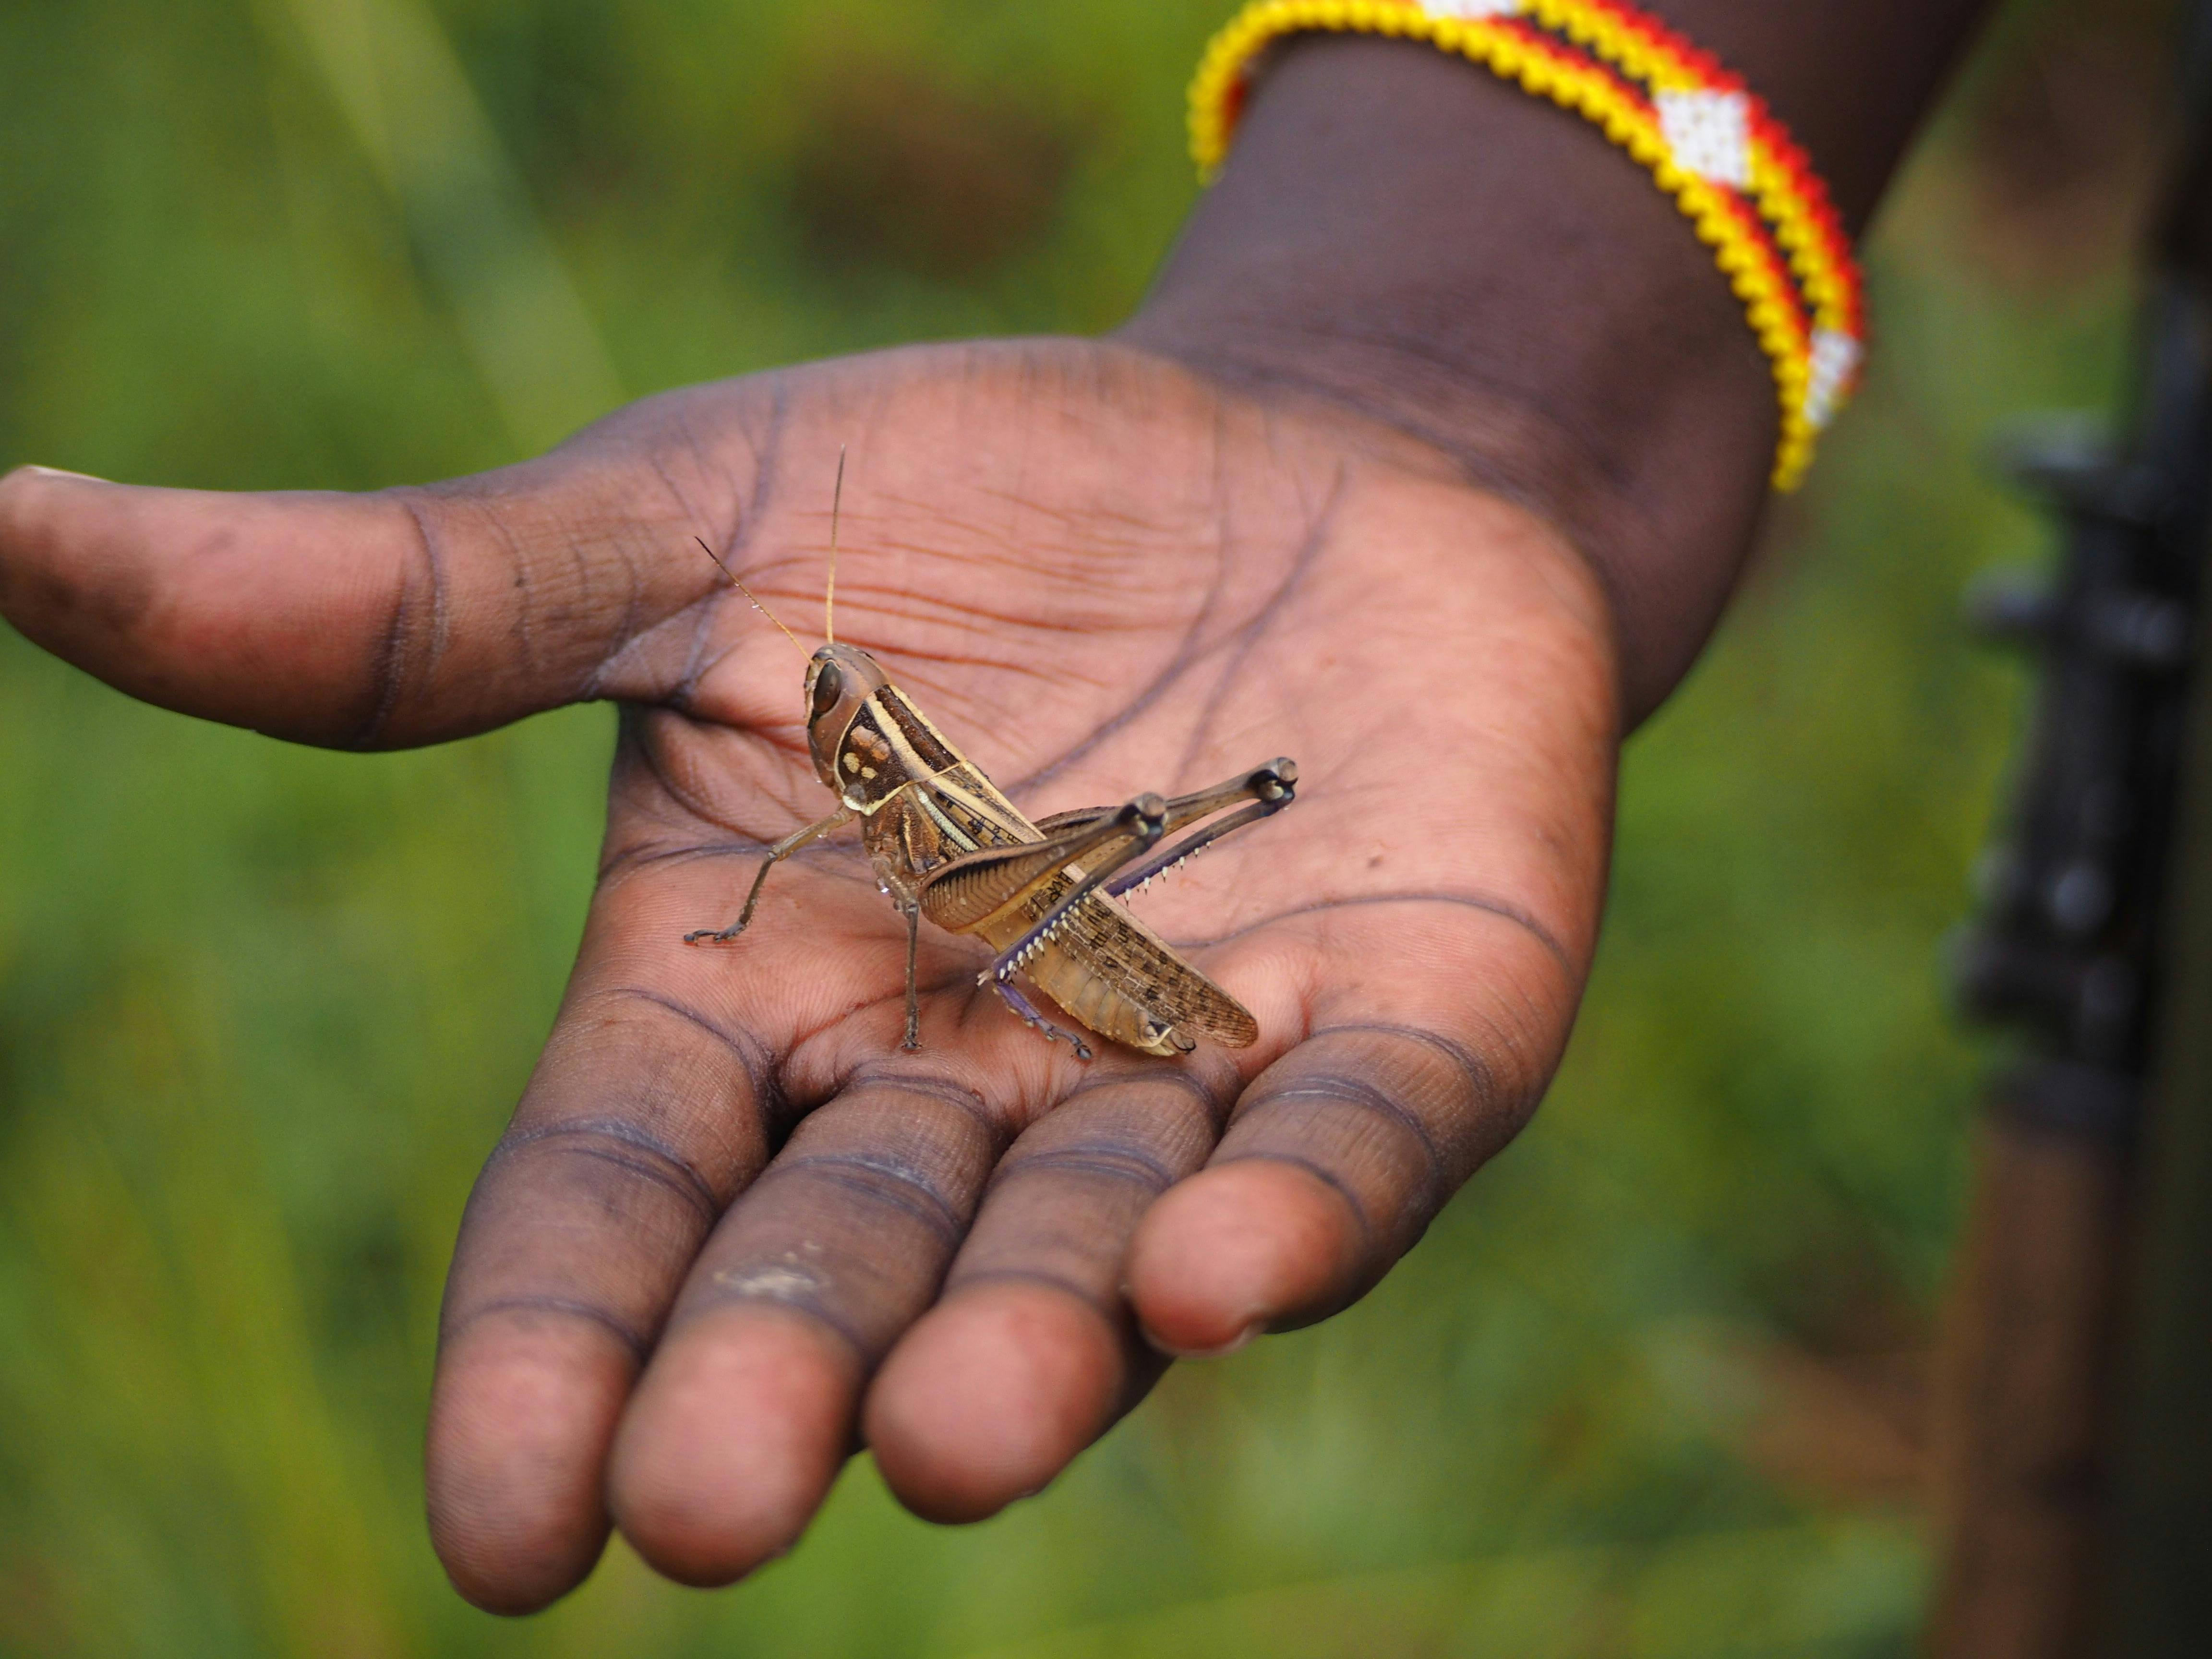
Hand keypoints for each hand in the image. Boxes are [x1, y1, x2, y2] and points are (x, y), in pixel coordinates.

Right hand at [0, 338, 1615, 1609]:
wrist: (1298, 453)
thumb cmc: (980, 496)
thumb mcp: (691, 527)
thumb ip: (421, 602)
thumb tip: (7, 530)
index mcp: (761, 989)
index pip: (620, 1199)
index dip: (552, 1353)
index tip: (503, 1531)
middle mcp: (957, 1078)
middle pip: (841, 1261)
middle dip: (777, 1377)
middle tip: (707, 1501)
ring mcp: (1186, 1074)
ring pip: (1085, 1257)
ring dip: (1031, 1350)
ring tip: (953, 1436)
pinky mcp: (1400, 1031)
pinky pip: (1350, 1152)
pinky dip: (1297, 1214)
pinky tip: (1224, 1271)